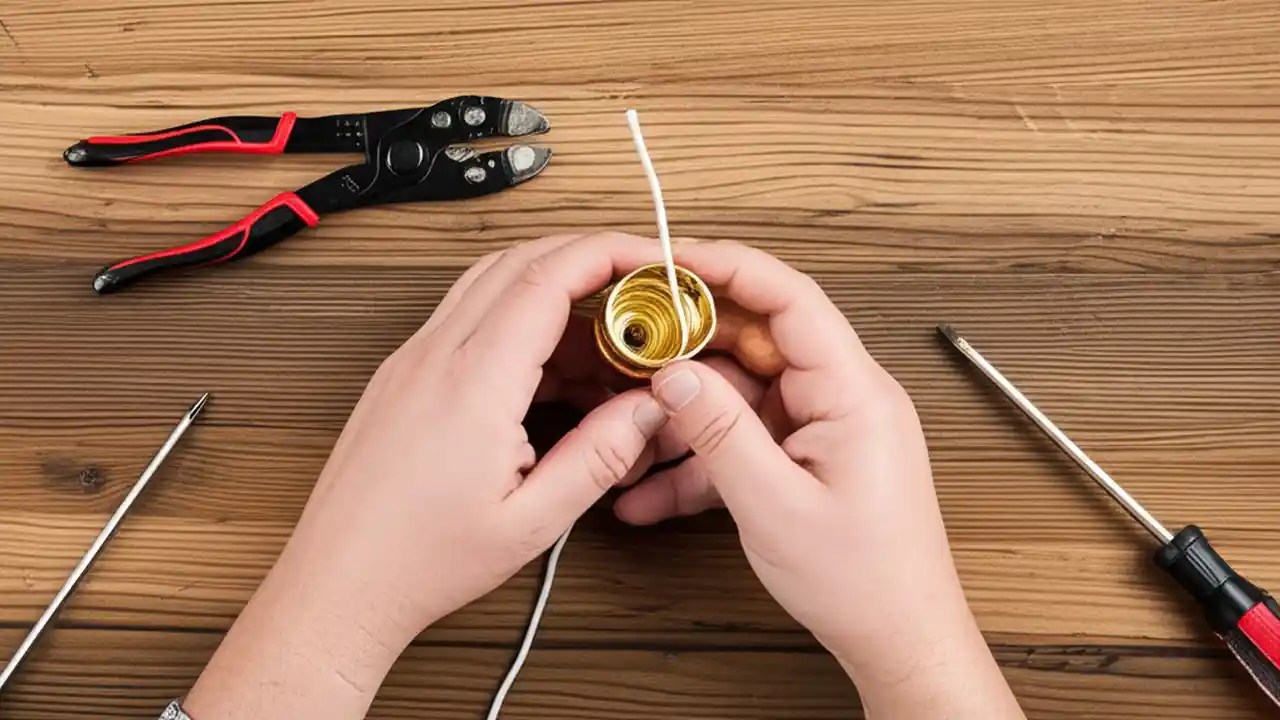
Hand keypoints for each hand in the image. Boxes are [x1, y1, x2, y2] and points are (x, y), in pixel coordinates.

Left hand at [185, 232, 673, 718]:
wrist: (339, 583)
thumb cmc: (418, 561)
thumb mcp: (534, 521)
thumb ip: (601, 455)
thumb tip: (649, 406)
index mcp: (473, 382)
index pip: (548, 276)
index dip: (608, 253)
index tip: (650, 257)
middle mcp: (436, 355)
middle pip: (520, 260)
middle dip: (587, 258)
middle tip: (638, 290)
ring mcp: (412, 360)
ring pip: (490, 283)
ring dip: (551, 290)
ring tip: (600, 348)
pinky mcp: (402, 376)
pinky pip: (467, 318)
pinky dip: (518, 322)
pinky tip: (549, 377)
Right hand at [615, 241, 1023, 718]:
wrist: (899, 639)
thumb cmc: (863, 580)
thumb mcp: (774, 505)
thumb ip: (719, 431)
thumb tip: (673, 373)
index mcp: (853, 392)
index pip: (790, 299)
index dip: (728, 268)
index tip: (671, 260)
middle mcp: (842, 397)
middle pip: (756, 341)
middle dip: (688, 345)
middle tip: (629, 346)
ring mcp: (824, 427)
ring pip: (741, 394)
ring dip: (686, 416)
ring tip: (631, 434)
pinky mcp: (808, 456)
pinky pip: (747, 438)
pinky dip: (702, 459)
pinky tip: (653, 490)